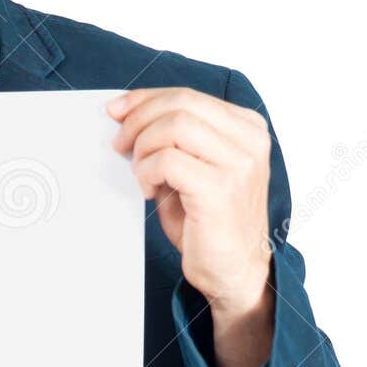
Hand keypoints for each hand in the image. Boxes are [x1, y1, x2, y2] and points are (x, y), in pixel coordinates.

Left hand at [106, 86, 272, 311]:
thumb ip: (172, 139)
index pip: (188, 95)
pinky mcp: (221, 189)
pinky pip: (168, 161)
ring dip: (143, 147)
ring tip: (140, 173)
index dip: (146, 99)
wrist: (233, 271)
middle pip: (180, 104)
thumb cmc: (210, 222)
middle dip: (138, 120)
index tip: (117, 111)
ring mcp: (239, 164)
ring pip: (173, 126)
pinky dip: (147, 172)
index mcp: (247, 129)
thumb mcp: (193, 168)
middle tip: (120, 145)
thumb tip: (125, 113)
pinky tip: (149, 191)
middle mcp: (249, 141)